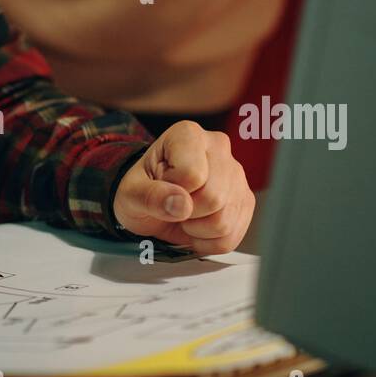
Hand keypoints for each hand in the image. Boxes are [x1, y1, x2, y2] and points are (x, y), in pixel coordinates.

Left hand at [113, 120, 254, 254]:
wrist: (154, 202)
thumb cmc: (142, 190)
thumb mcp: (130, 193)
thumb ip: (150, 196)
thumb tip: (181, 204)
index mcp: (188, 135)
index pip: (192, 174)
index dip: (172, 191)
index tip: (162, 186)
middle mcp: (218, 148)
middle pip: (214, 198)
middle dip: (186, 213)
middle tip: (173, 204)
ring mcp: (236, 175)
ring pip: (224, 220)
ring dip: (197, 229)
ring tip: (185, 213)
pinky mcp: (245, 200)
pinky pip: (231, 236)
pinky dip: (208, 241)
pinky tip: (197, 226)